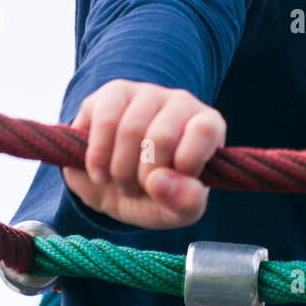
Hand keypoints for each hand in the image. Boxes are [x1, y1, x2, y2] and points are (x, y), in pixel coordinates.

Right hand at [61, 80, 226, 229]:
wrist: (112, 189)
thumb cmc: (156, 195)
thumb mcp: (178, 212)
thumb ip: (186, 202)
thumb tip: (159, 182)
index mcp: (207, 126)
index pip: (206, 129)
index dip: (186, 163)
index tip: (172, 184)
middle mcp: (181, 102)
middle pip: (162, 137)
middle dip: (144, 176)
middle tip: (139, 189)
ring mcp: (146, 93)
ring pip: (130, 129)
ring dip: (120, 171)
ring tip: (122, 183)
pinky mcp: (112, 93)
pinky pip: (105, 120)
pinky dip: (98, 156)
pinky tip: (100, 172)